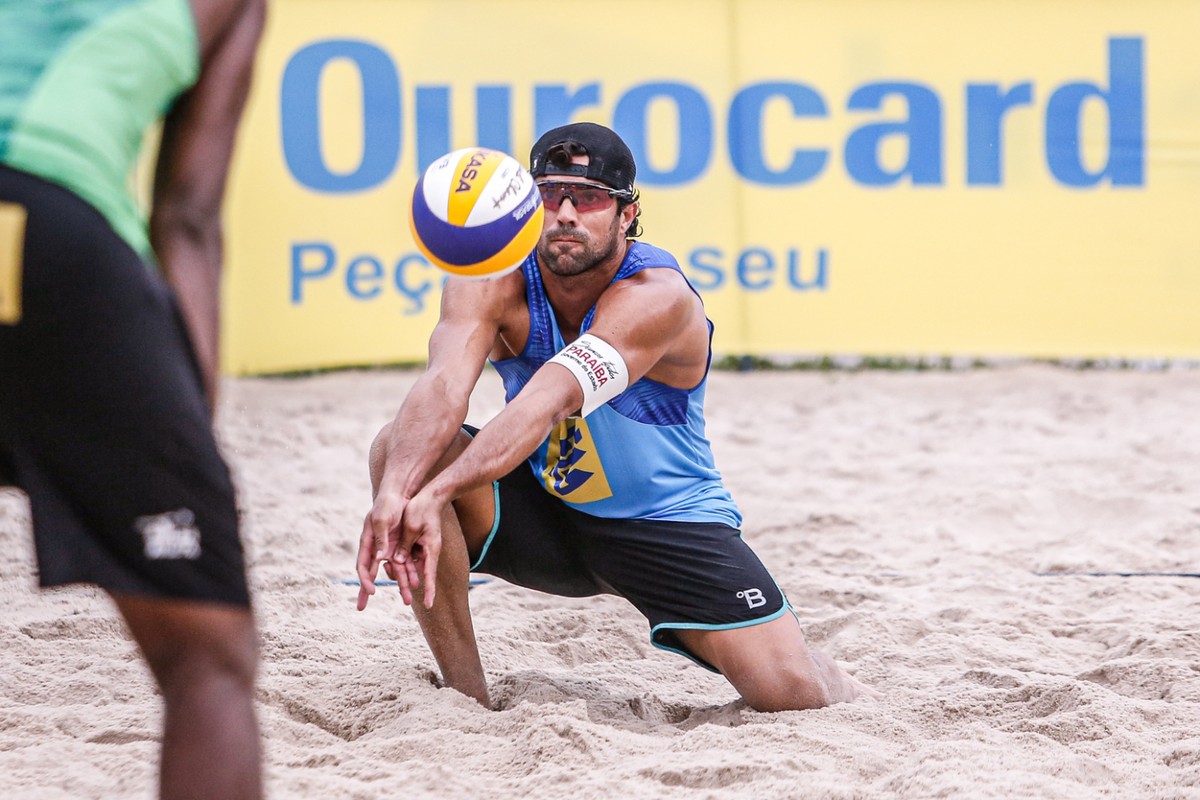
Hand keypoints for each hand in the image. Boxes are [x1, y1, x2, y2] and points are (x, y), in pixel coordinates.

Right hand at [355, 488, 414, 610]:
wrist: (400, 495)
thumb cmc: (387, 505)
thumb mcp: (382, 519)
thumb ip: (381, 538)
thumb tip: (379, 558)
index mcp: (367, 543)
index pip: (363, 566)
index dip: (365, 580)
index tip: (371, 592)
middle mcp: (376, 549)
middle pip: (371, 574)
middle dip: (367, 591)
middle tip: (360, 608)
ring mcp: (388, 549)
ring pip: (393, 572)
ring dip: (399, 586)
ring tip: (406, 602)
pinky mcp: (401, 547)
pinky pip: (405, 563)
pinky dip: (410, 573)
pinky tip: (415, 584)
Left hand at [395, 489, 444, 608]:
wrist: (431, 495)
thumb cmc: (422, 508)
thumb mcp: (411, 527)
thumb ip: (404, 546)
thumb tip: (396, 562)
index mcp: (431, 549)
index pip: (429, 574)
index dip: (429, 590)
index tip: (429, 604)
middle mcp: (428, 552)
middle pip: (418, 574)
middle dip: (410, 587)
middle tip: (406, 603)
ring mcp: (422, 548)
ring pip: (410, 567)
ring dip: (402, 575)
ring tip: (395, 586)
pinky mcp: (416, 544)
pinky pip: (407, 557)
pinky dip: (400, 562)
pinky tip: (389, 565)